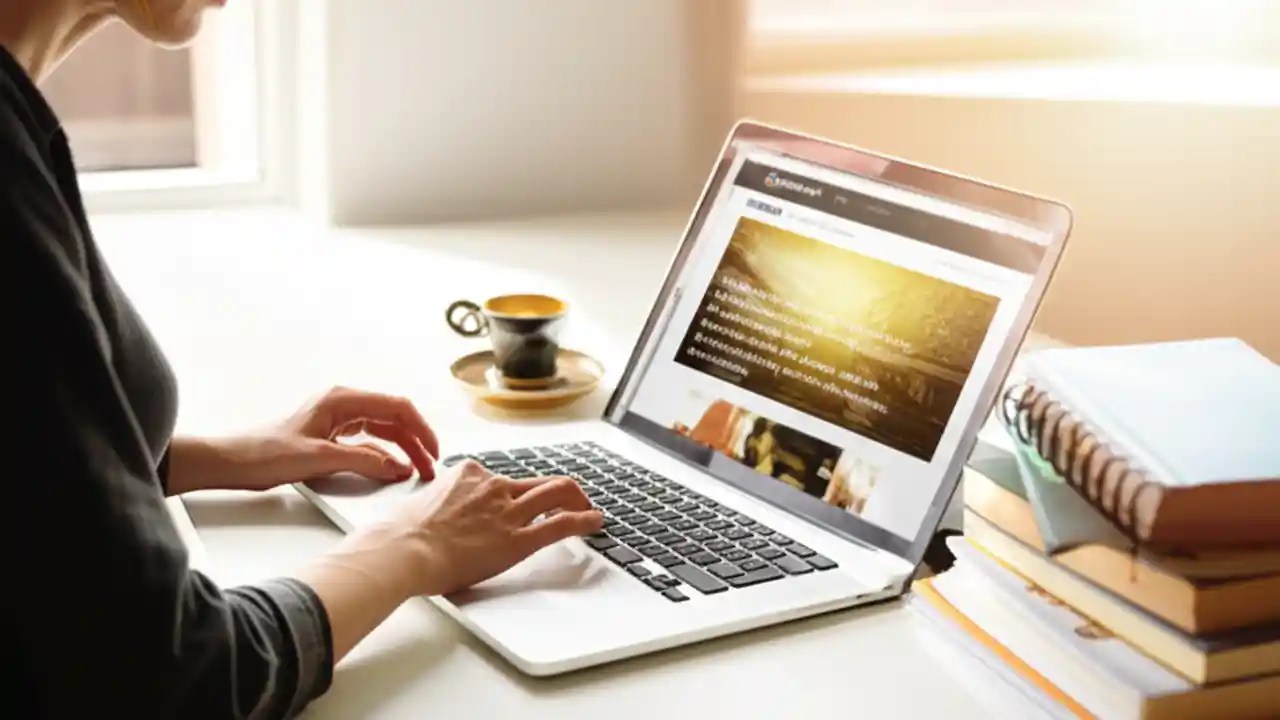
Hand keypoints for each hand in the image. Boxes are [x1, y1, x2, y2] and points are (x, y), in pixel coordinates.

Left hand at [277, 385, 439, 481]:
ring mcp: (338, 419)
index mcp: (343, 399)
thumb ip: (364, 461)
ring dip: (402, 449)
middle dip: (415, 442)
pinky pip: (367, 442)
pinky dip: (382, 455)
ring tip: (416, 470)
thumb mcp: (321, 458)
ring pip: (383, 431)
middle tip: (430, 467)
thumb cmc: (267, 452)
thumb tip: (398, 467)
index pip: (397, 407)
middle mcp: (343, 404)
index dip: (421, 429)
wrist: (234, 462)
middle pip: (393, 419)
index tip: (433, 451)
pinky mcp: (331, 435)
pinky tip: (390, 469)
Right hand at [296, 461, 603, 659]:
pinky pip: (561, 524)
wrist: (401, 551)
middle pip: (537, 480)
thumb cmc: (398, 535)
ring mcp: (507, 511)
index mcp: (467, 474)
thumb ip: (433, 504)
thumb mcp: (416, 505)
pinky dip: (584, 520)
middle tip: (570, 499)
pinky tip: (595, 522)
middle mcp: (492, 486)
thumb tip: (427, 512)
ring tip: (588, 509)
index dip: (512, 492)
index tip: (516, 501)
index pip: (499, 478)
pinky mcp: (517, 539)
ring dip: (578, 500)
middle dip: (559, 489)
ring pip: (557, 493)